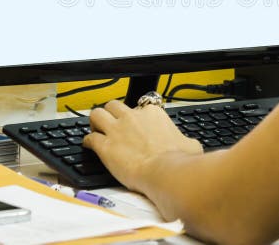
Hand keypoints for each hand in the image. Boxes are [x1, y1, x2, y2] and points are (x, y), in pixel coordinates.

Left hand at [83, 100, 203, 191]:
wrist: (165, 172)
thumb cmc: (178, 160)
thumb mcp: (190, 144)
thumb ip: (185, 139)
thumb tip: (189, 143)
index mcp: (153, 113)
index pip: (140, 106)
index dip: (136, 116)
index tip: (136, 123)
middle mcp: (133, 117)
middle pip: (114, 105)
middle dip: (112, 113)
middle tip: (112, 121)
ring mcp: (117, 130)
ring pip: (97, 113)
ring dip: (96, 120)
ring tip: (96, 127)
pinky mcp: (105, 146)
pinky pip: (90, 138)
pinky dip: (88, 141)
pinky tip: (89, 145)